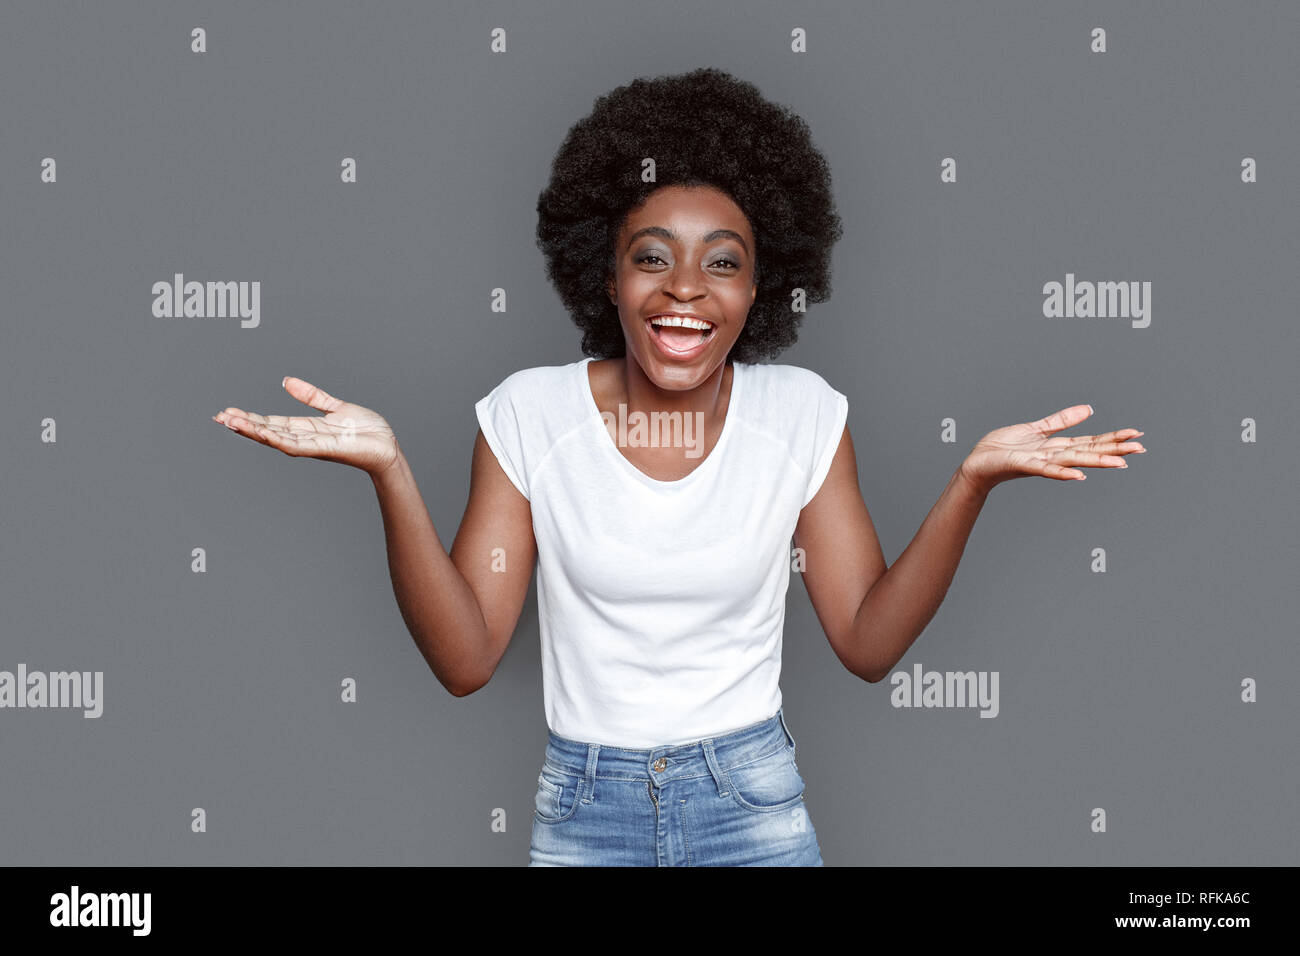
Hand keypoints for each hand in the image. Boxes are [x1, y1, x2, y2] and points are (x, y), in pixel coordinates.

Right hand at [212, 377, 400, 476]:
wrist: (387, 446)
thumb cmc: (366, 430)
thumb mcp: (334, 406)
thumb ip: (311, 396)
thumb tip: (285, 381)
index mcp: (306, 428)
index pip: (271, 422)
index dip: (250, 417)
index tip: (227, 412)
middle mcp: (305, 438)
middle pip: (268, 430)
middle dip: (243, 425)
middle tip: (218, 417)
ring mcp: (312, 445)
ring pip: (276, 438)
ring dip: (253, 431)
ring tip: (231, 423)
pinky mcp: (324, 449)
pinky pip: (296, 445)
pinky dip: (277, 438)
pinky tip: (261, 433)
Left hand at [958, 404, 1143, 494]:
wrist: (977, 463)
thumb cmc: (1003, 449)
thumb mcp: (1036, 429)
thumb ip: (1062, 421)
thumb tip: (1089, 409)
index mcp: (1057, 447)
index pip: (1091, 442)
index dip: (1113, 438)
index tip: (1136, 435)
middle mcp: (1053, 457)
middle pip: (1089, 452)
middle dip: (1114, 450)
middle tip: (1141, 448)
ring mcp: (1040, 462)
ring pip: (1073, 461)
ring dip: (1097, 462)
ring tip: (1121, 463)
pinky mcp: (1023, 465)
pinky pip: (1045, 470)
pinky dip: (1062, 473)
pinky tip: (1079, 477)